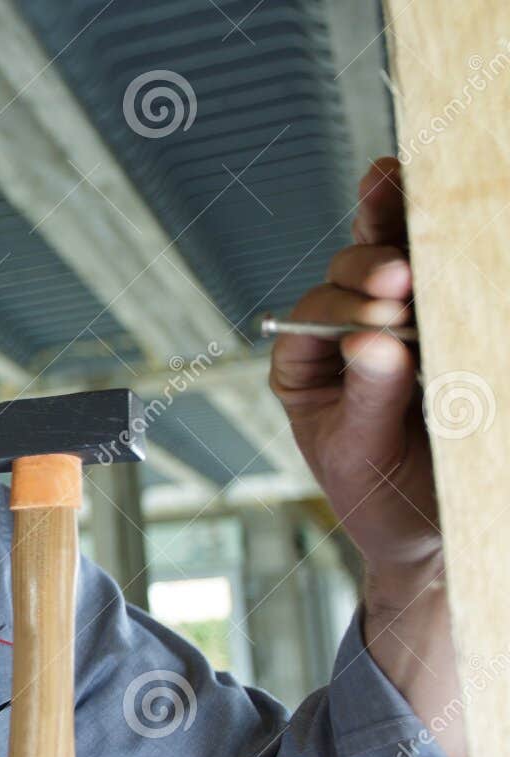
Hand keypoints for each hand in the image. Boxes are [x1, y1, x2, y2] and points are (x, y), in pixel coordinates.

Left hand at [269, 156, 442, 593]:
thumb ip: (367, 397)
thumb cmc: (382, 497)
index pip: (309, 319)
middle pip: (348, 279)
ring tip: (425, 246)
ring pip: (396, 263)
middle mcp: (345, 335)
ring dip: (407, 238)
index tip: (378, 322)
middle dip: (369, 270)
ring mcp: (399, 324)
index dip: (338, 310)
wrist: (434, 528)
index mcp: (304, 367)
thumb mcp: (362, 452)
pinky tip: (457, 224)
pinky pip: (441, 282)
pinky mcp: (445, 326)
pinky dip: (446, 253)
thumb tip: (371, 340)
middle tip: (399, 280)